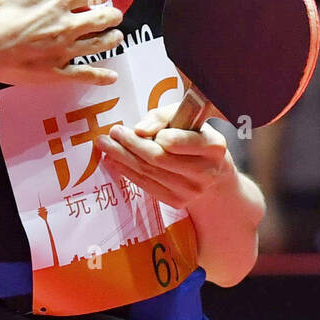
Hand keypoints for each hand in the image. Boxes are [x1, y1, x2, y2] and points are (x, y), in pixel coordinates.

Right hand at [0, 0, 123, 85]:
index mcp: (59, 0)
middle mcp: (67, 25)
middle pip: (100, 19)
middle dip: (111, 16)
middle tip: (116, 15)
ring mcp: (63, 50)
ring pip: (97, 45)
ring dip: (110, 40)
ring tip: (117, 38)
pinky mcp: (55, 72)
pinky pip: (84, 74)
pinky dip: (100, 76)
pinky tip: (111, 76)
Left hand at [96, 103, 230, 209]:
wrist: (213, 175)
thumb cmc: (195, 138)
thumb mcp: (187, 119)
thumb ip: (163, 117)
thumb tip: (140, 130)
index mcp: (213, 146)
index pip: (176, 142)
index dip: (153, 135)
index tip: (133, 128)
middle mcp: (206, 171)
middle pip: (158, 158)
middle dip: (130, 145)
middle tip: (111, 133)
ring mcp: (192, 190)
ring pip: (148, 172)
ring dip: (122, 158)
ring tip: (106, 145)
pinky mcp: (178, 202)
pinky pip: (146, 185)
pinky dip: (126, 172)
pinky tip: (113, 161)